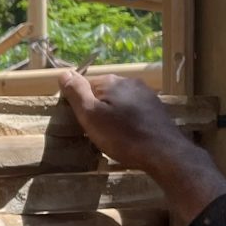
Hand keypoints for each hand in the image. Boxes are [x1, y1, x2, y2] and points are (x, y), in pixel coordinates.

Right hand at [57, 70, 225, 221]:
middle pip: (104, 92)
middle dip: (99, 108)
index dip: (81, 104)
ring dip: (114, 114)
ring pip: (120, 101)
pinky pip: (134, 110)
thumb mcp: (91, 116)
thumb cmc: (122, 136)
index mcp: (111, 81)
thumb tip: (63, 73)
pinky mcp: (156, 107)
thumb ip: (76, 93)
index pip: (85, 85)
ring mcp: (146, 94)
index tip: (84, 123)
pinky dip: (128, 119)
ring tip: (114, 135)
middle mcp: (129, 82)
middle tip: (98, 132)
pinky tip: (130, 135)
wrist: (163, 152)